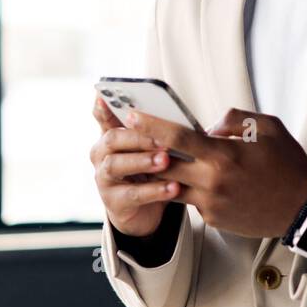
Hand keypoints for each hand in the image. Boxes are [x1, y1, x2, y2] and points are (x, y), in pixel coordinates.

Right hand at [90, 93, 183, 236]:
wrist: (145, 211)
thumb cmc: (150, 172)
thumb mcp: (154, 149)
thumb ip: (165, 131)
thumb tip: (205, 115)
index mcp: (111, 136)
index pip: (103, 116)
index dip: (102, 107)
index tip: (105, 96)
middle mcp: (102, 154)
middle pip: (112, 139)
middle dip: (136, 136)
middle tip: (160, 137)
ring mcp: (104, 178)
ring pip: (116, 165)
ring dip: (142, 161)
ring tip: (165, 160)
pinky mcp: (113, 202)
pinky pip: (132, 194)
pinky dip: (154, 190)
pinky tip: (173, 187)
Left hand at [123, 107, 306, 238]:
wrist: (304, 208)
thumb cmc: (288, 164)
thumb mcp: (267, 128)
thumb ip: (233, 119)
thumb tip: (207, 126)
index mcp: (223, 156)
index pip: (175, 138)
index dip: (150, 125)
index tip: (131, 115)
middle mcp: (212, 182)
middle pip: (163, 165)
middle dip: (145, 151)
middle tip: (132, 138)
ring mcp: (211, 204)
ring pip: (171, 187)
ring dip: (162, 173)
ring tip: (157, 159)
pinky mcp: (213, 219)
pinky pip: (191, 201)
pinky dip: (187, 188)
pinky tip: (192, 180)